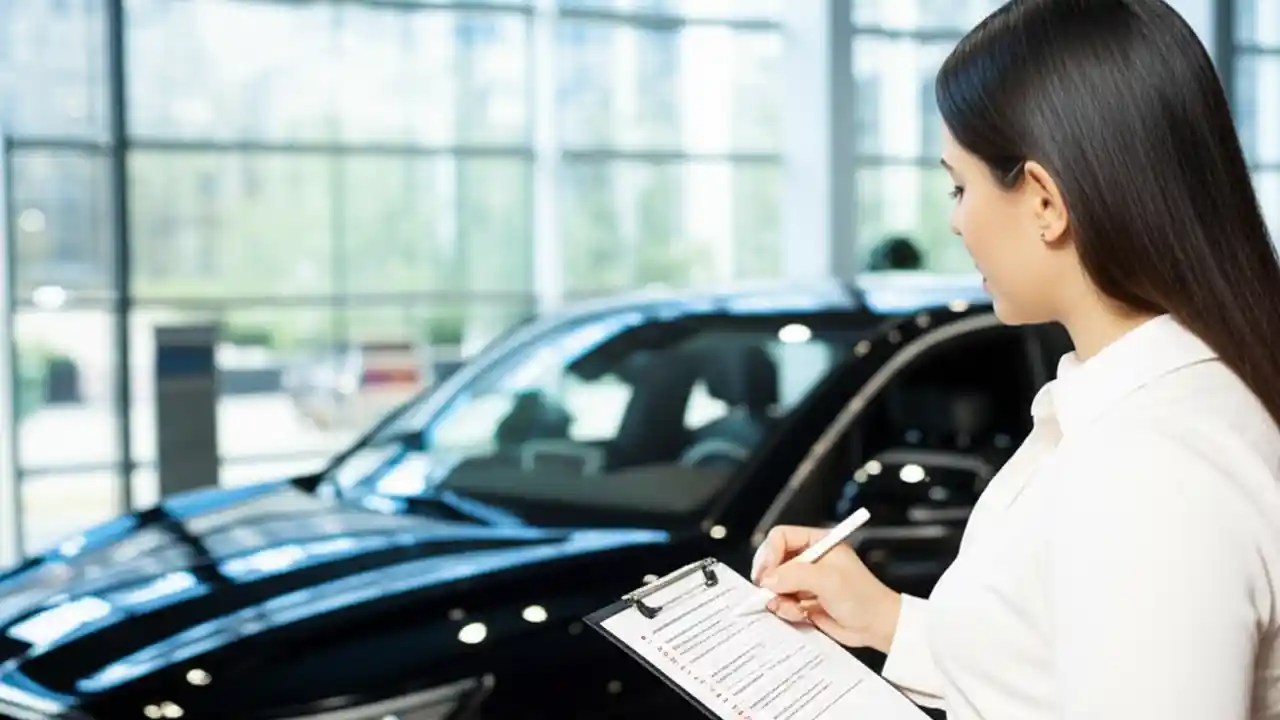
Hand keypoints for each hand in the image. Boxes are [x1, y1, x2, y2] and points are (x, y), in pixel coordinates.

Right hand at [752, 525, 901, 652]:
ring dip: (779, 599)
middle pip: (773, 561)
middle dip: (771, 579)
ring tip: (795, 609)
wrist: (876, 626)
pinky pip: (782, 602)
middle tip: (769, 592)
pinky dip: (785, 610)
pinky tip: (801, 615)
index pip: (781, 537)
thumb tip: (768, 579)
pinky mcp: (803, 600)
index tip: (766, 573)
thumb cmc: (862, 597)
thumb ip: (794, 575)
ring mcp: (805, 581)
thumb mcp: (827, 579)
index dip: (769, 553)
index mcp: (817, 542)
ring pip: (775, 585)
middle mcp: (809, 559)